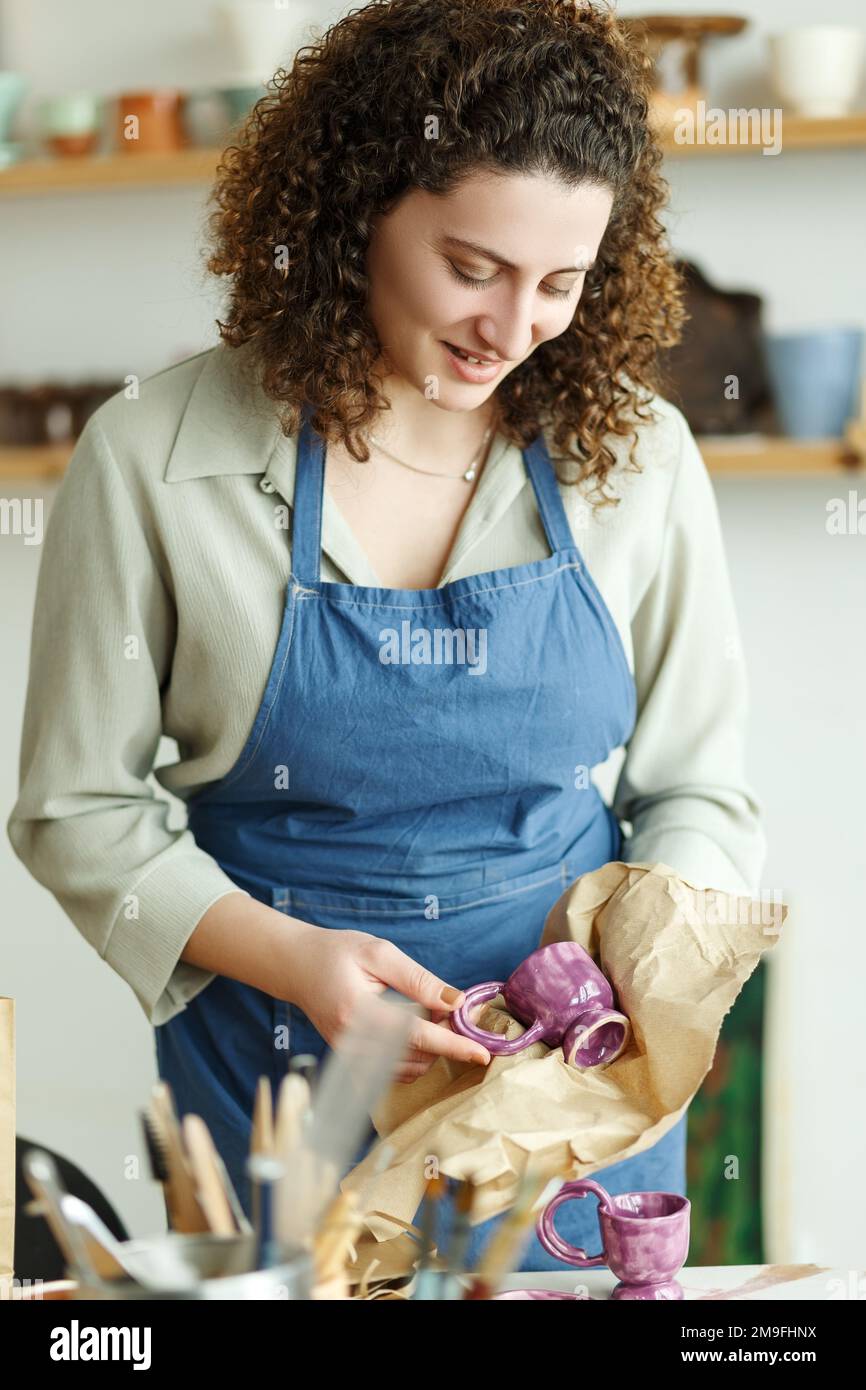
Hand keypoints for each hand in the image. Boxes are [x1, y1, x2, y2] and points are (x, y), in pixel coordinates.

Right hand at [285, 923, 490, 1081]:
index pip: (416, 1037)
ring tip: (428, 1014)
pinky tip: (413, 1029)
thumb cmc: (337, 953)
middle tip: (448, 1008)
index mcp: (359, 1014)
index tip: (482, 1053)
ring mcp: (349, 1057)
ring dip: (430, 1050)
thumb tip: (455, 1002)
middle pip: (416, 1057)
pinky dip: (413, 1056)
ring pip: (407, 1070)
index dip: (453, 1045)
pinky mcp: (350, 1061)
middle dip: (443, 1039)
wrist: (296, 966)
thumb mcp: (379, 953)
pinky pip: (392, 1071)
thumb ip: (418, 979)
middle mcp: (352, 1044)